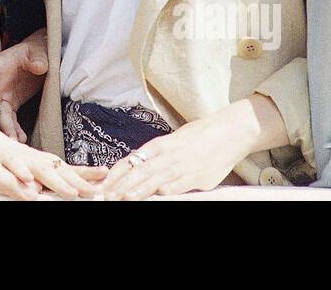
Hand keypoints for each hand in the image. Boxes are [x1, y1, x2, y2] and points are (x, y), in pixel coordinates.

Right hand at [0, 28, 47, 141]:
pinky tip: (20, 139)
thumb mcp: (39, 50)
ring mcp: (5, 95)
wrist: (45, 55)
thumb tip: (39, 66)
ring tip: (10, 142)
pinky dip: (15, 130)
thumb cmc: (38, 49)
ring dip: (4, 129)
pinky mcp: (13, 103)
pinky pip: (12, 119)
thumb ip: (38, 58)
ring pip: (0, 114)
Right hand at [0, 120, 106, 198]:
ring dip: (53, 179)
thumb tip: (40, 191)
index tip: (103, 177)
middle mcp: (20, 155)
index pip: (57, 167)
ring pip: (32, 166)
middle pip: (51, 167)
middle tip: (94, 191)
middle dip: (74, 180)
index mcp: (27, 159)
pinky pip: (4, 163)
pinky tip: (27, 180)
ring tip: (70, 192)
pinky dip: (16, 170)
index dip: (80, 173)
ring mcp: (5, 154)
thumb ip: (22, 180)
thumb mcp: (6, 169)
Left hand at [100, 110, 248, 198]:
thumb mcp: (172, 143)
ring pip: (156, 179)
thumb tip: (135, 167)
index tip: (102, 184)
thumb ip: (155, 157)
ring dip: (139, 190)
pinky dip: (168, 190)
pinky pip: (180, 185)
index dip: (115, 174)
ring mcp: (182, 166)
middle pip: (139, 171)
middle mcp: (167, 155)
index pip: (131, 160)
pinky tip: (159, 196)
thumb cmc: (198, 137)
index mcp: (158, 145)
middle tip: (106, 195)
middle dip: (121, 185)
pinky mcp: (198, 176)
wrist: (228, 132)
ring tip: (124, 197)